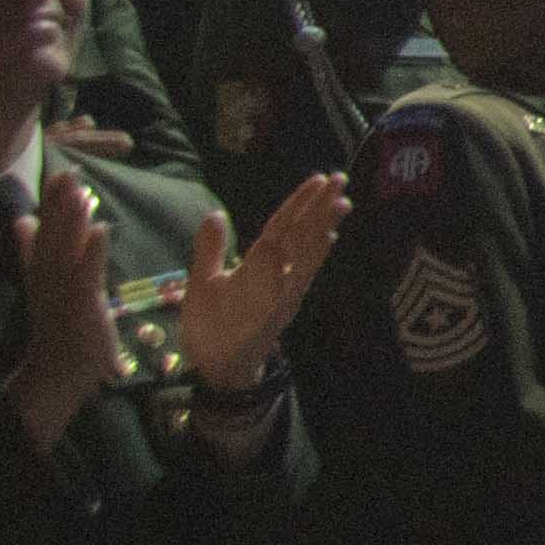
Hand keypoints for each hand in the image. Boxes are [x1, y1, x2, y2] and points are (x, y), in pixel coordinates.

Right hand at [9, 175, 118, 450]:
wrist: (58, 371)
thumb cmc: (57, 325)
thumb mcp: (42, 283)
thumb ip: (32, 251)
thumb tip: (22, 221)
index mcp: (40, 269)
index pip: (44, 230)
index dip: (50, 202)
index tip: (57, 171)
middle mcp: (47, 276)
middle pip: (52, 234)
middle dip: (59, 203)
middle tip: (66, 170)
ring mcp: (62, 290)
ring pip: (65, 250)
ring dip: (71, 221)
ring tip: (79, 191)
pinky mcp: (81, 305)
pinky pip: (86, 275)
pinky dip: (92, 252)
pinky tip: (101, 229)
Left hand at [177, 173, 348, 390]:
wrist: (214, 365)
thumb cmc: (211, 325)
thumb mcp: (203, 281)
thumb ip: (210, 249)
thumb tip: (214, 213)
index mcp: (258, 263)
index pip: (282, 225)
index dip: (299, 202)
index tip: (320, 178)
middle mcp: (275, 274)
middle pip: (299, 233)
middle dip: (319, 206)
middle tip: (341, 178)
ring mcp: (280, 291)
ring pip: (304, 253)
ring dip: (322, 227)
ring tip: (341, 203)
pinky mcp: (278, 310)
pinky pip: (297, 281)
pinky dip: (311, 260)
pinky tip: (325, 241)